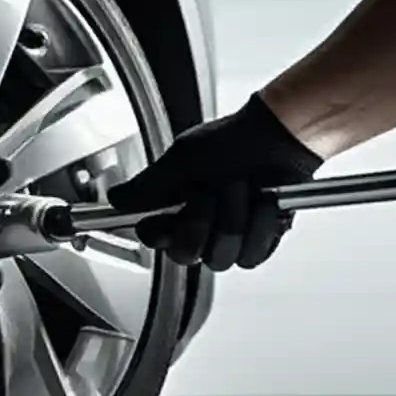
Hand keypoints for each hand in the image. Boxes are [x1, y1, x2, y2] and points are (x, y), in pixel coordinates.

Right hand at [106, 93, 322, 269]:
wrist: (280, 137)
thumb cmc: (234, 141)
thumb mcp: (182, 159)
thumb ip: (147, 185)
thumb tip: (116, 198)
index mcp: (174, 208)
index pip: (153, 238)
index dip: (161, 233)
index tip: (168, 217)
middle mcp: (199, 226)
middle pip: (186, 255)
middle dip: (201, 223)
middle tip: (210, 194)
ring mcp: (229, 237)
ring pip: (221, 258)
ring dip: (234, 219)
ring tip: (242, 189)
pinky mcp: (260, 242)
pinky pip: (252, 256)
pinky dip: (261, 227)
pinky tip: (263, 204)